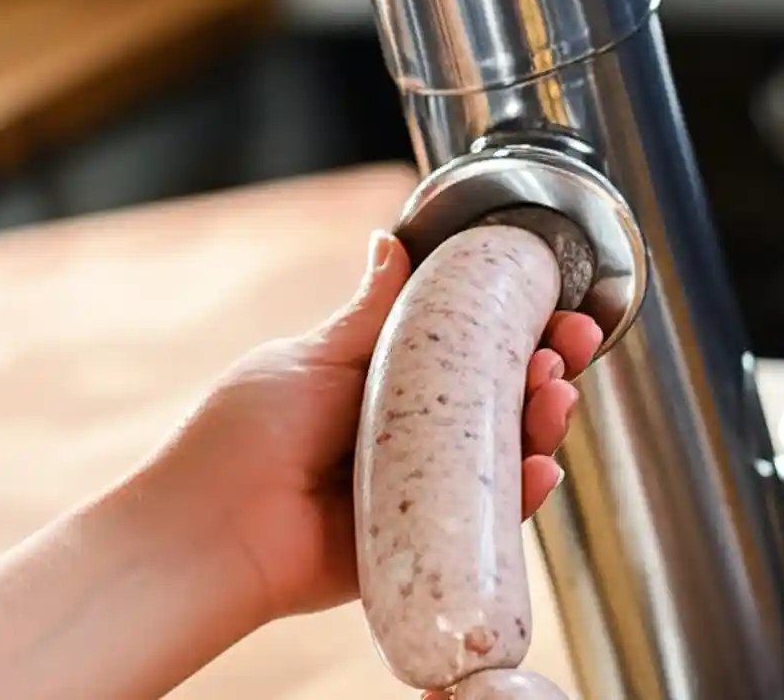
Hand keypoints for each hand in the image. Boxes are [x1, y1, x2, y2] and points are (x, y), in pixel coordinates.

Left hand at [155, 231, 601, 619]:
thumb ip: (371, 310)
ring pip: (500, 457)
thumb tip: (392, 243)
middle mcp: (409, 433)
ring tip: (555, 399)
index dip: (516, 328)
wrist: (220, 523)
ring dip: (540, 426)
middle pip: (495, 402)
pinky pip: (487, 520)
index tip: (554, 309)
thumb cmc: (252, 431)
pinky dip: (522, 497)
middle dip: (542, 374)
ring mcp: (421, 489)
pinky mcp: (426, 539)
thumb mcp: (319, 356)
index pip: (467, 349)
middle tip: (564, 353)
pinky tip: (541, 469)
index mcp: (383, 382)